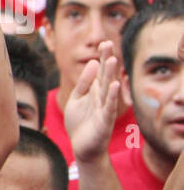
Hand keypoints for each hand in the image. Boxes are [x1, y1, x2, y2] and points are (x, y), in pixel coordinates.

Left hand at [66, 41, 122, 163]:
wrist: (82, 147)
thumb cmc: (80, 123)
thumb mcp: (76, 100)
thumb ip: (83, 83)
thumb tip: (92, 62)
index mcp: (95, 91)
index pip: (100, 72)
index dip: (102, 58)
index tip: (104, 43)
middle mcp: (102, 97)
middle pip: (105, 76)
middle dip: (107, 60)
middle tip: (109, 43)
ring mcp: (104, 108)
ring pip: (108, 89)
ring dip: (110, 75)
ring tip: (113, 60)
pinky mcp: (104, 121)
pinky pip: (108, 107)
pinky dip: (111, 96)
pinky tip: (112, 85)